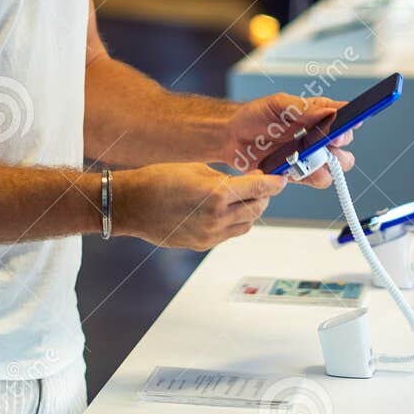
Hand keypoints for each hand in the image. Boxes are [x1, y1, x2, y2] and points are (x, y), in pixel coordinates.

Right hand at [113, 164, 286, 250]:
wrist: (131, 205)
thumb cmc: (158, 179)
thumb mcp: (196, 169)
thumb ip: (225, 178)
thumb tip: (244, 182)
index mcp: (217, 194)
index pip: (258, 188)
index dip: (274, 183)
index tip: (281, 179)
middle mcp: (217, 218)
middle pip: (257, 208)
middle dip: (262, 195)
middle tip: (257, 183)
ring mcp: (210, 235)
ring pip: (247, 224)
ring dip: (250, 210)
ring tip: (240, 197)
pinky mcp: (202, 244)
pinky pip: (230, 234)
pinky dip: (235, 222)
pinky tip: (224, 210)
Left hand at [218, 93, 354, 189]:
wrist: (229, 137)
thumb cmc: (252, 116)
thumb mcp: (277, 104)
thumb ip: (302, 108)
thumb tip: (328, 110)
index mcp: (314, 114)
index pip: (341, 117)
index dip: (349, 122)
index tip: (349, 126)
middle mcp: (314, 136)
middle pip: (343, 148)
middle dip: (339, 150)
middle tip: (326, 146)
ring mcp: (306, 156)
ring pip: (332, 168)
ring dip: (325, 167)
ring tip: (308, 161)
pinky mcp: (295, 173)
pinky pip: (312, 180)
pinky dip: (307, 177)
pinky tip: (293, 170)